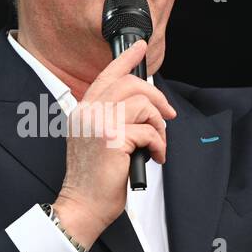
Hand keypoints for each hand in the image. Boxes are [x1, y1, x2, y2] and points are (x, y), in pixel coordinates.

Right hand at [53, 39, 177, 245]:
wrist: (82, 204)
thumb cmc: (92, 178)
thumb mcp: (95, 140)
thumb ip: (110, 119)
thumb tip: (144, 106)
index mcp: (83, 110)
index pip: (107, 75)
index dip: (126, 59)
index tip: (141, 47)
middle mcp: (89, 112)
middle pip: (131, 84)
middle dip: (157, 98)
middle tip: (168, 116)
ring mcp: (99, 124)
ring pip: (144, 106)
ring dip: (159, 126)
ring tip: (156, 144)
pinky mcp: (113, 139)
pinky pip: (149, 131)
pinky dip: (158, 145)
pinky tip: (154, 157)